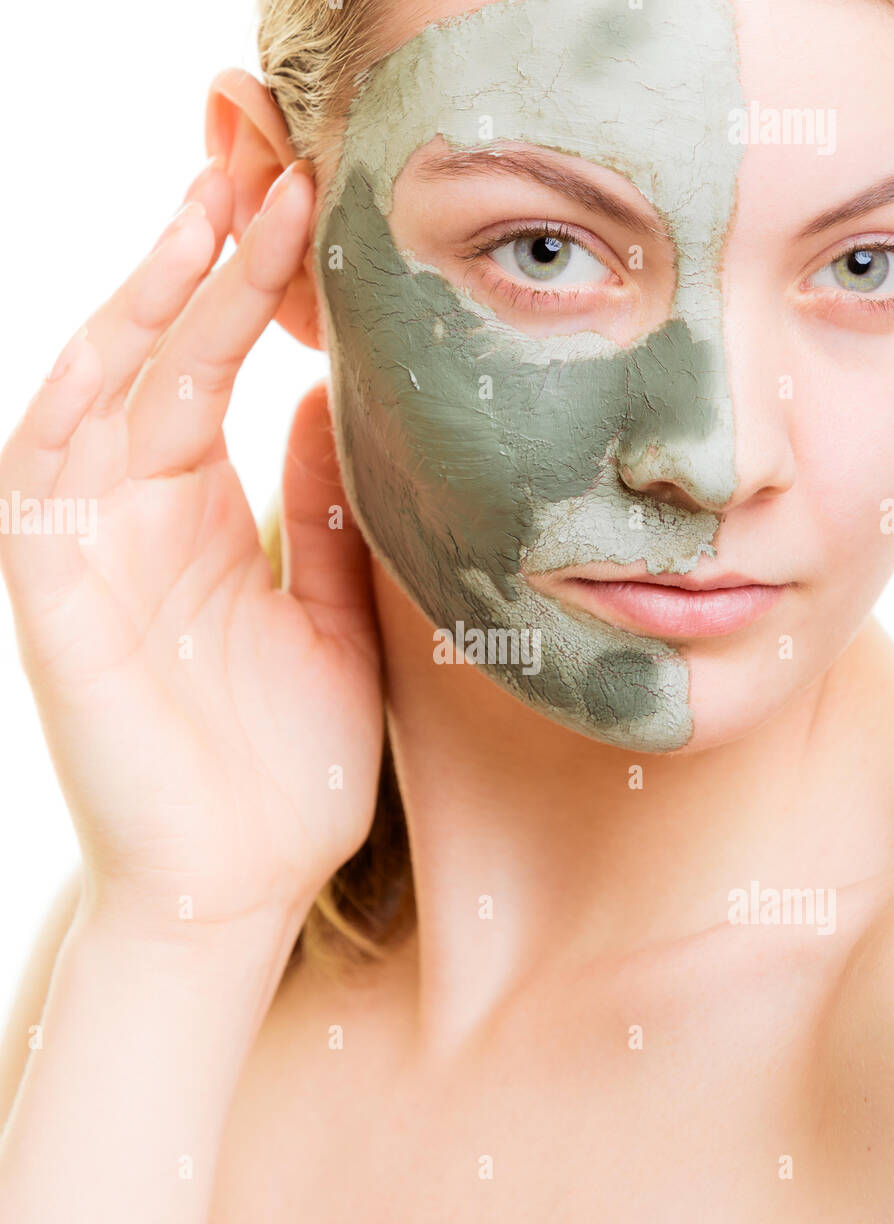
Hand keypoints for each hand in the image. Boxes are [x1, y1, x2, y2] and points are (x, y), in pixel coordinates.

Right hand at [0, 158, 383, 950]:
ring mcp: (86, 543)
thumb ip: (321, 509)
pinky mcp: (51, 586)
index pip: (211, 367)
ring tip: (218, 210)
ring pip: (100, 385)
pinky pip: (49, 464)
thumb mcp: (332, 614)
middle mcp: (133, 512)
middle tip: (265, 160)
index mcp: (198, 516)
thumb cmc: (285, 763)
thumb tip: (328, 399)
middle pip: (157, 351)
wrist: (243, 881)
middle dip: (205, 253)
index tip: (307, 202)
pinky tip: (134, 323)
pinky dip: (84, 390)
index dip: (251, 282)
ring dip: (153, 298)